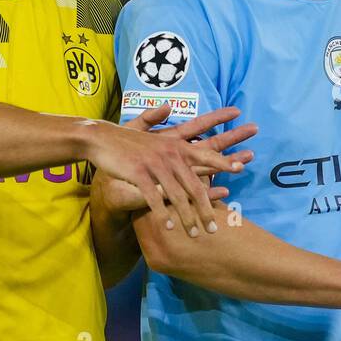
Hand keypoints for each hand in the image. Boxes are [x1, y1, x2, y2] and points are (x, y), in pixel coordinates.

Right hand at [85, 105, 256, 236]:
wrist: (100, 139)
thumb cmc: (127, 139)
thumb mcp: (150, 131)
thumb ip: (164, 124)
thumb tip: (169, 106)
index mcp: (176, 146)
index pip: (206, 154)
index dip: (223, 161)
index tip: (240, 168)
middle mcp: (170, 154)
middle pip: (194, 185)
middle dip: (206, 209)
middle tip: (213, 228)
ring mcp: (155, 164)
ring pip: (177, 195)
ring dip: (187, 217)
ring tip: (194, 234)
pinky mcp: (139, 174)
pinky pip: (154, 197)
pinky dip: (162, 212)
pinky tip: (168, 226)